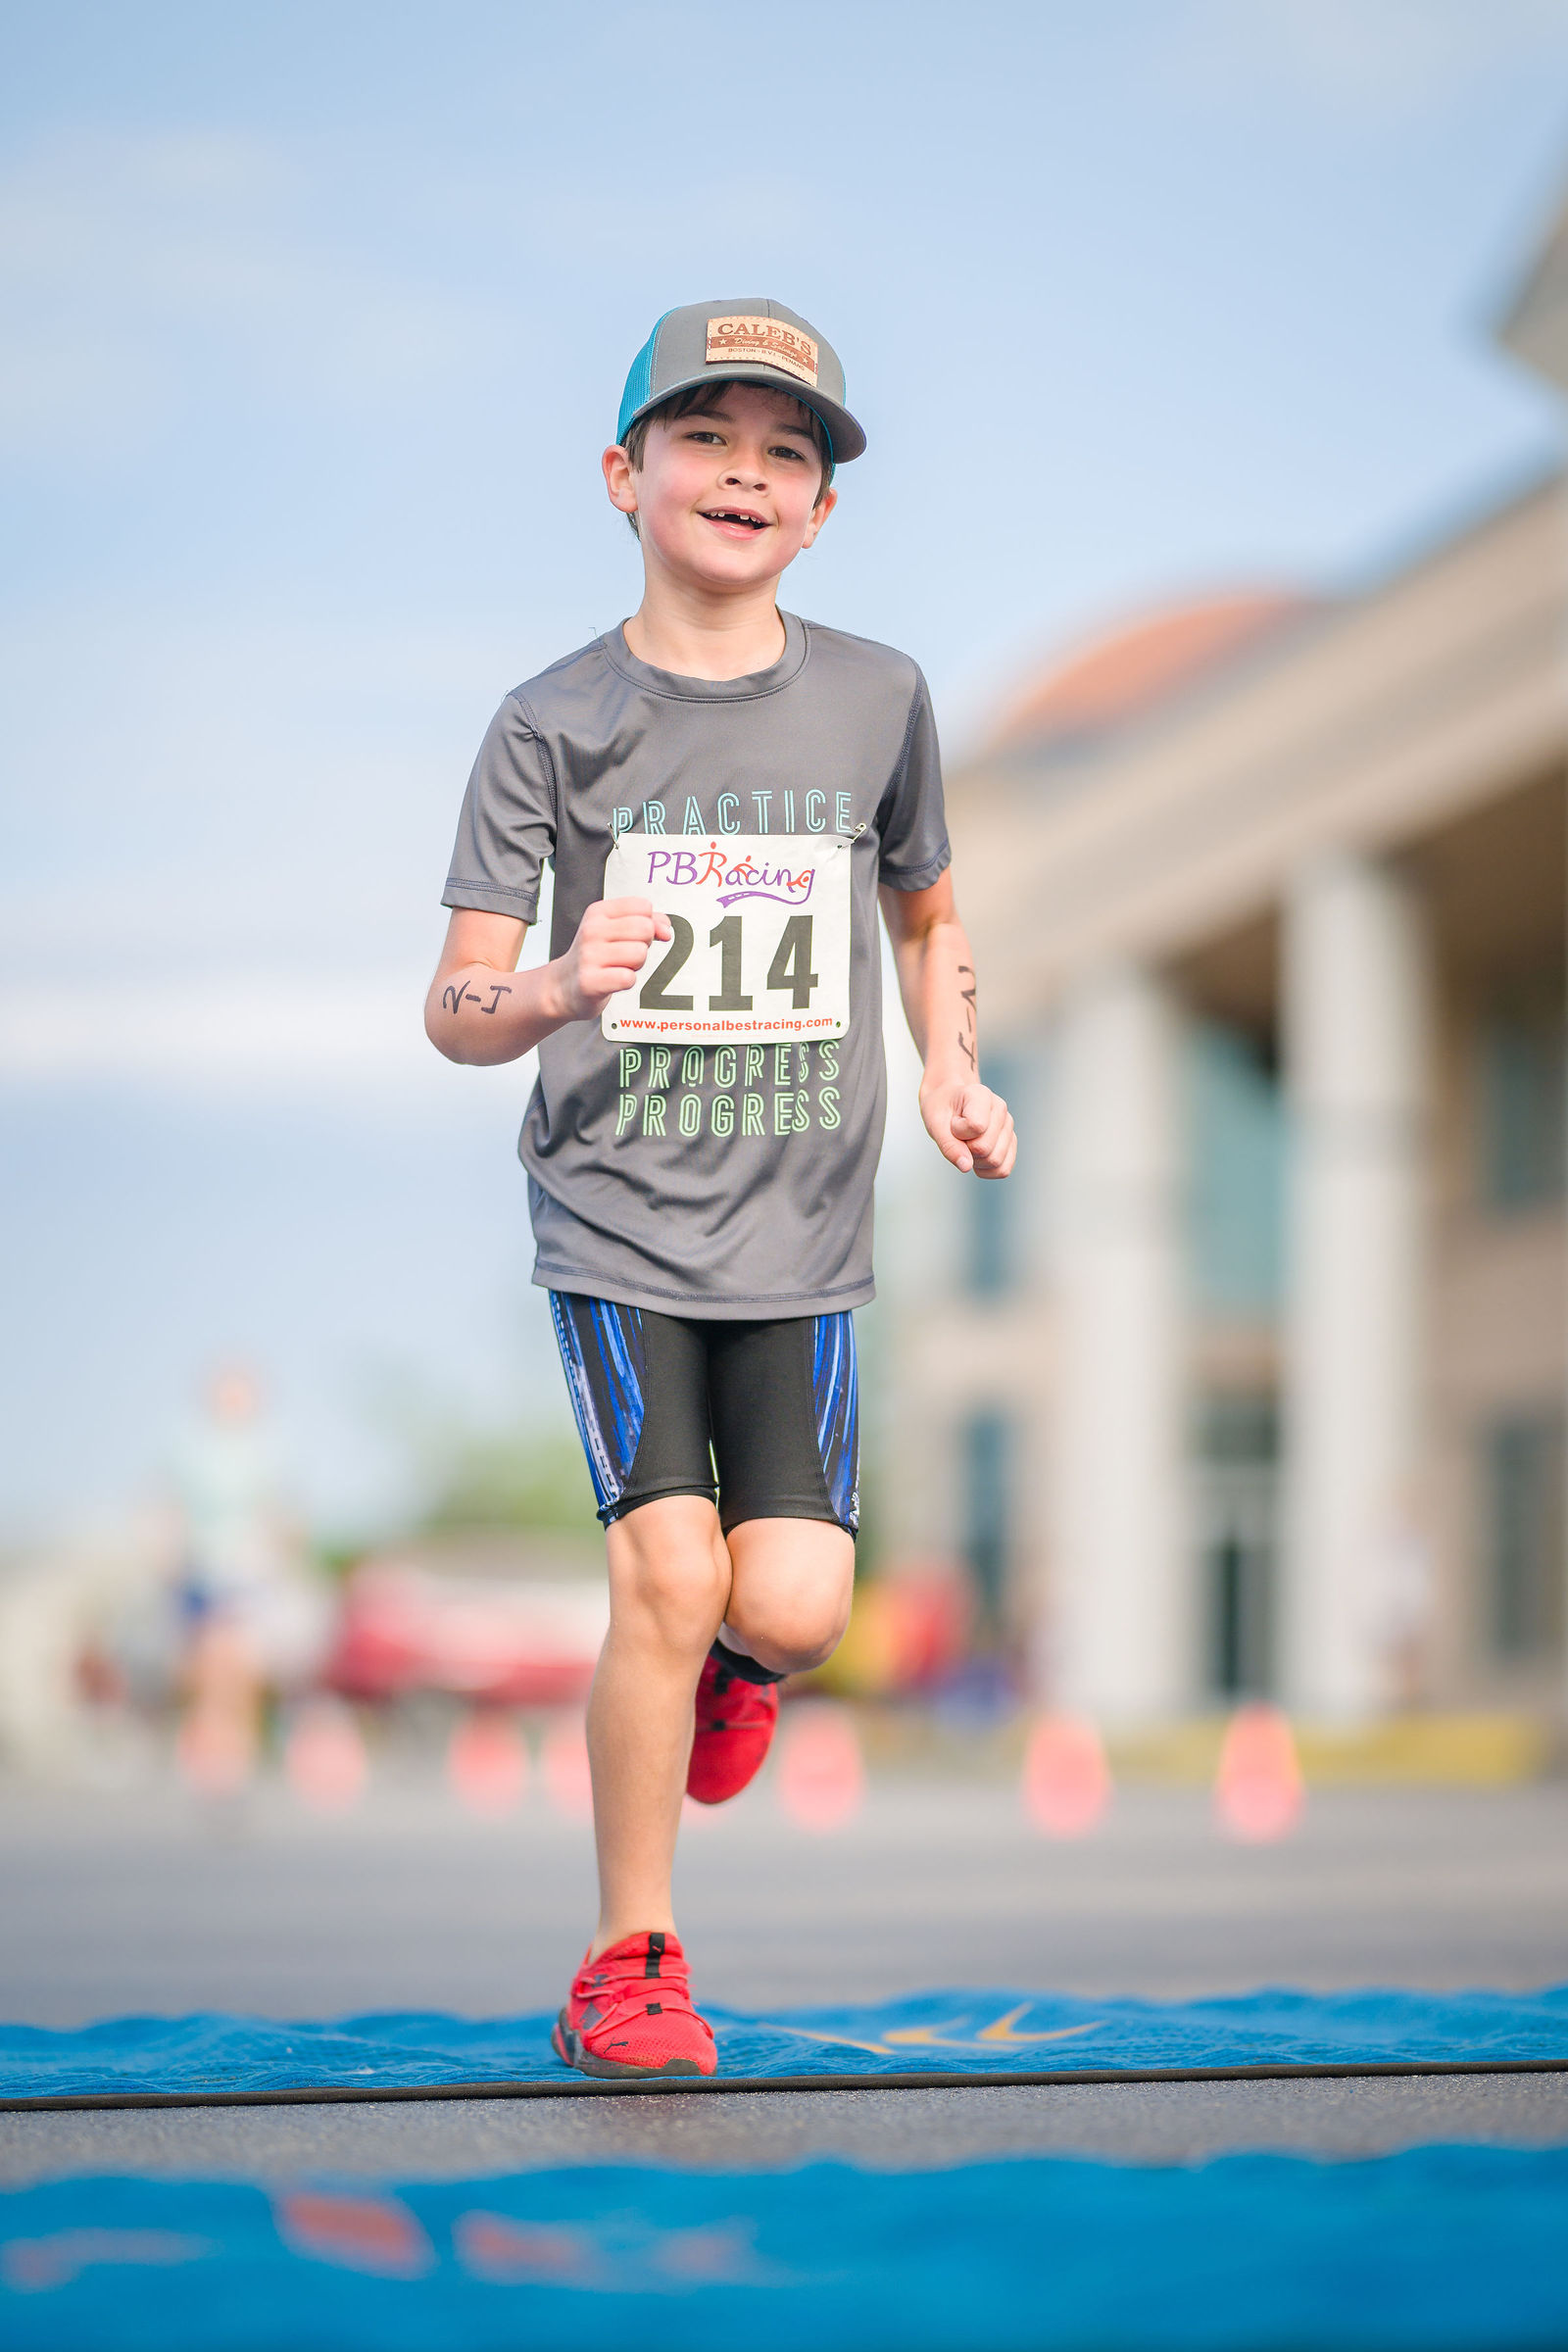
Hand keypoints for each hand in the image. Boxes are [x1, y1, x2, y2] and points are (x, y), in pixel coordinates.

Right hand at [554, 897, 671, 1020]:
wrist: (564, 985)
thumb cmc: (595, 956)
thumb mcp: (617, 930)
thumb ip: (648, 922)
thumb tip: (667, 929)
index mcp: (598, 912)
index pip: (643, 906)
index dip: (648, 923)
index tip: (634, 935)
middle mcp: (592, 930)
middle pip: (645, 929)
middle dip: (644, 945)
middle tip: (625, 954)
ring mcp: (589, 955)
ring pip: (640, 953)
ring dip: (636, 965)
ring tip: (617, 967)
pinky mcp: (590, 981)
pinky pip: (628, 978)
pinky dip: (627, 981)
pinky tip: (613, 980)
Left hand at [921, 1078, 1015, 1177]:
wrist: (948, 1103)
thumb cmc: (941, 1110)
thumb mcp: (935, 1124)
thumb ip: (949, 1146)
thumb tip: (966, 1167)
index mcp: (981, 1095)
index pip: (976, 1126)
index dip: (958, 1132)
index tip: (952, 1122)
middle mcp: (1000, 1108)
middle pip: (985, 1148)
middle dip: (965, 1149)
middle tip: (958, 1136)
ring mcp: (1008, 1126)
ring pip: (996, 1161)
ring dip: (975, 1161)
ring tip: (967, 1144)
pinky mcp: (1011, 1142)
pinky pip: (1003, 1169)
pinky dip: (986, 1170)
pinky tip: (976, 1158)